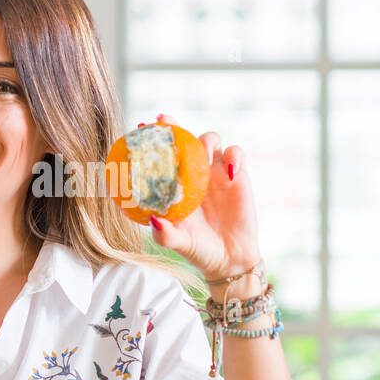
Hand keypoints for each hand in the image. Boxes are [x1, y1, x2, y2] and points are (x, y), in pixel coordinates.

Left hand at [144, 113, 261, 280]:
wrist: (229, 259)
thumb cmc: (198, 249)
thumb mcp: (179, 242)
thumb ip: (165, 234)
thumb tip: (153, 220)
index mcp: (175, 184)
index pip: (163, 155)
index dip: (153, 139)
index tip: (141, 125)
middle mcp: (194, 173)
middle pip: (185, 138)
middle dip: (174, 126)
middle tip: (164, 120)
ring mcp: (216, 172)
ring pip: (211, 140)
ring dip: (205, 142)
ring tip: (203, 157)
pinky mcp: (238, 175)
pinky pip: (236, 154)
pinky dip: (234, 156)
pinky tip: (232, 172)